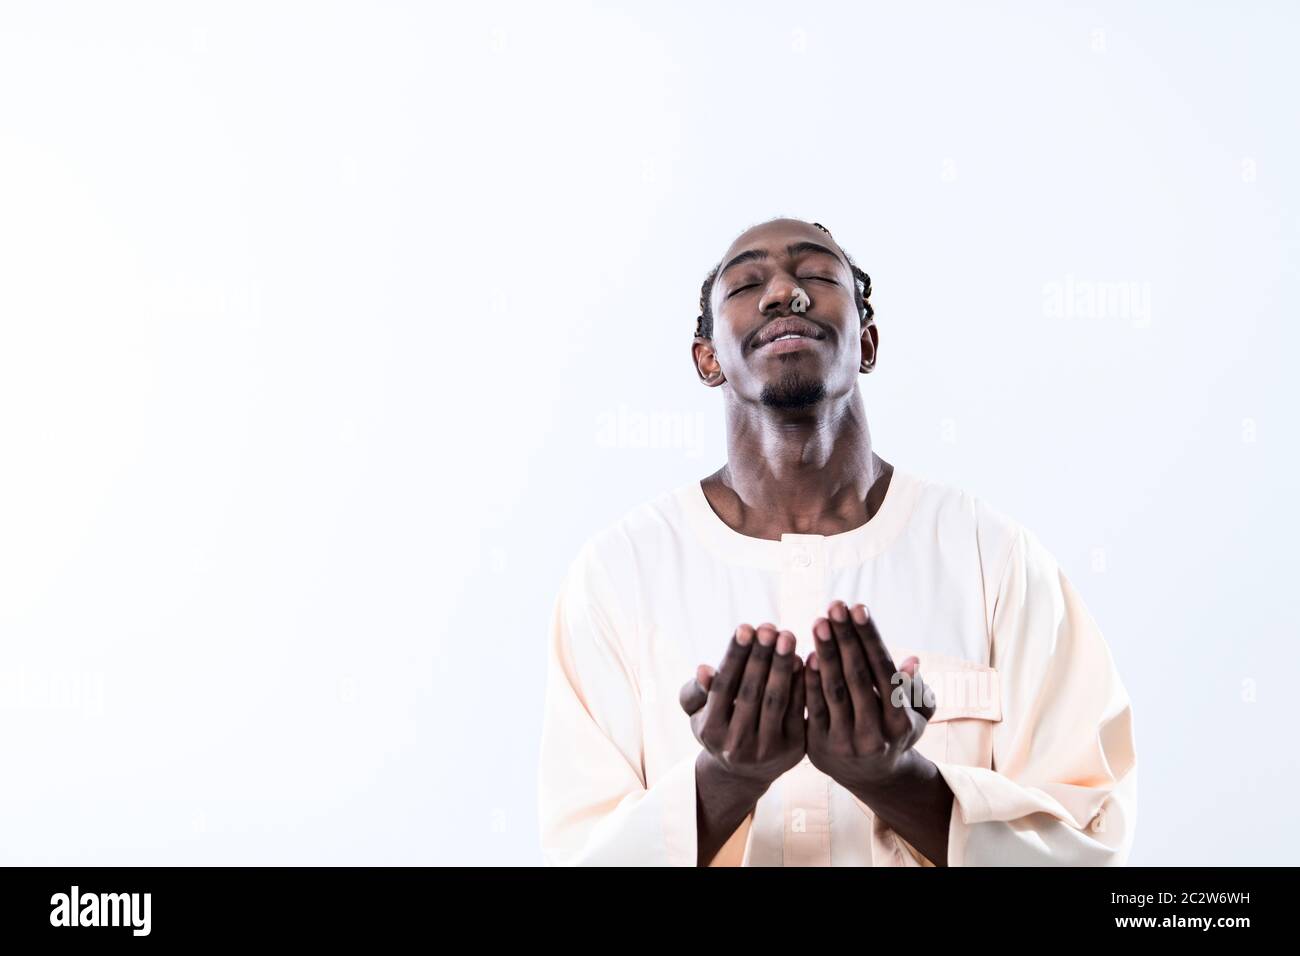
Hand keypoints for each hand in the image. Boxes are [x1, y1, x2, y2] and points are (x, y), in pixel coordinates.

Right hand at [679, 623, 806, 786]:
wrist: (746, 771)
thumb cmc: (719, 726)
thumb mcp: (699, 712)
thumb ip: (696, 691)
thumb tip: (704, 669)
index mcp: (710, 731)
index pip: (723, 687)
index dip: (735, 657)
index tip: (745, 627)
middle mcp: (737, 745)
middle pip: (750, 692)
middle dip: (761, 656)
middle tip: (769, 627)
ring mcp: (767, 750)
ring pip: (776, 700)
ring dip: (782, 665)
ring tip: (787, 636)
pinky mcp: (794, 750)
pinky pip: (798, 710)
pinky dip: (801, 683)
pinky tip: (803, 658)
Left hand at [804, 601, 937, 790]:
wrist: (870, 776)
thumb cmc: (896, 731)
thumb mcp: (916, 715)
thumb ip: (916, 689)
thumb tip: (912, 662)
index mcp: (900, 723)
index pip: (884, 672)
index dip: (870, 638)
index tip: (859, 607)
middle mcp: (873, 734)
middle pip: (857, 677)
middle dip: (846, 638)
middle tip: (835, 606)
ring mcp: (844, 742)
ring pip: (833, 691)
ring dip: (825, 653)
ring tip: (819, 622)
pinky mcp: (818, 746)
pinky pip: (812, 707)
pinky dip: (808, 680)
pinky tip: (804, 654)